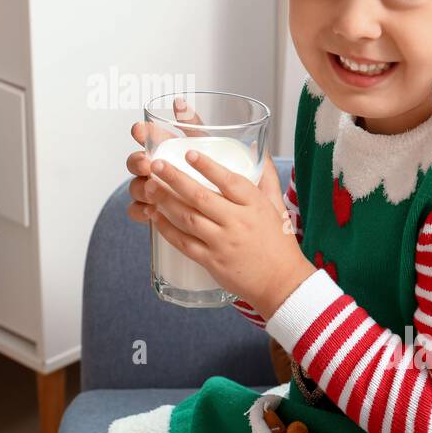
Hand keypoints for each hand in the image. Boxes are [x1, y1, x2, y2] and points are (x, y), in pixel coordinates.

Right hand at [125, 97, 205, 223]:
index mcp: (162, 149)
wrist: (221, 204)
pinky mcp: (149, 212)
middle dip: (137, 161)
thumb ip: (192, 124)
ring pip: (134, 187)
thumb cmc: (209, 171)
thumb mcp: (203, 146)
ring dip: (140, 187)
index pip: (145, 137)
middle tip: (147, 163)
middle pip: (134, 162)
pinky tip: (152, 210)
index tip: (140, 129)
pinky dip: (141, 210)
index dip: (140, 132)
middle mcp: (151, 168)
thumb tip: (180, 102)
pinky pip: (136, 211)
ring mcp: (148, 190)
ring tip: (152, 188)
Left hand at [143, 143, 315, 320]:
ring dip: (166, 201)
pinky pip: (184, 243)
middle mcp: (238, 222)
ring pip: (188, 218)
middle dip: (175, 179)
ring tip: (149, 186)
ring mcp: (223, 243)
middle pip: (201, 197)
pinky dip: (167, 229)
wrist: (281, 283)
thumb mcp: (277, 205)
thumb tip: (257, 148)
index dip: (208, 166)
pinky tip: (154, 216)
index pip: (229, 181)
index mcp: (255, 205)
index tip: (189, 153)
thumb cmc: (279, 243)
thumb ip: (266, 176)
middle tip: (156, 165)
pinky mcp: (212, 262)